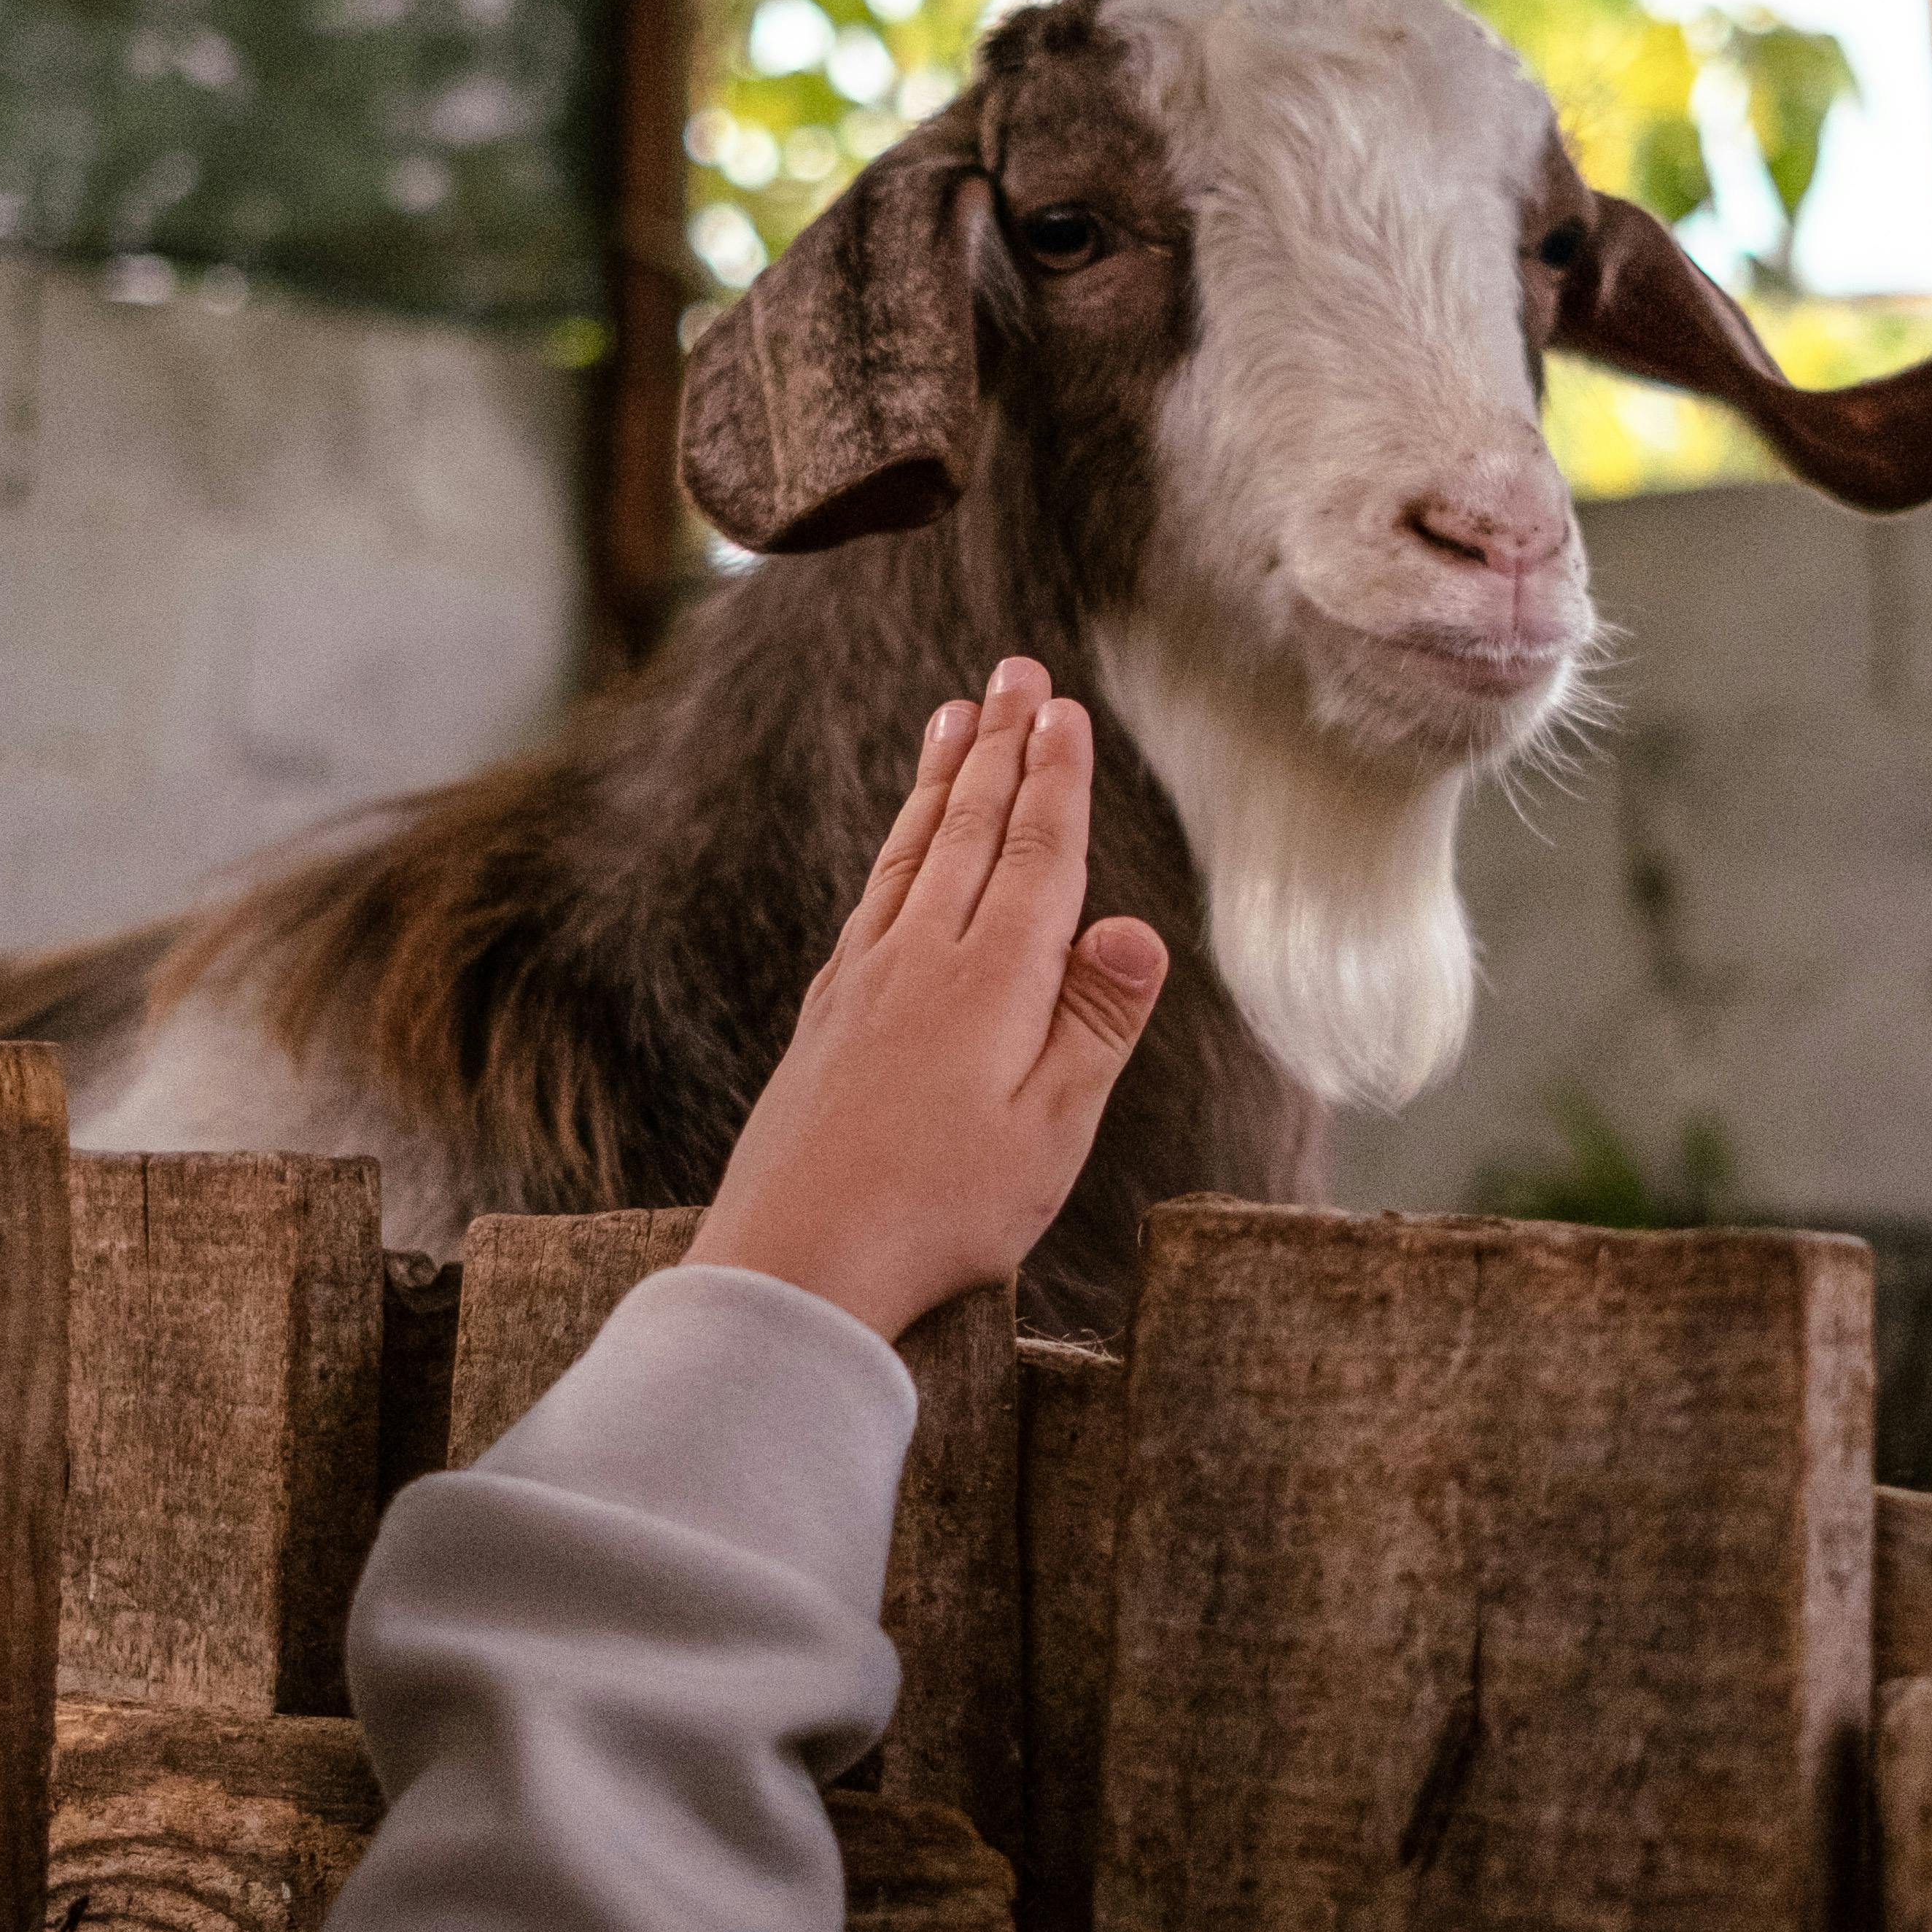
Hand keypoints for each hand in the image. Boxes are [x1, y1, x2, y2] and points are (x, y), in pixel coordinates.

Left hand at [687, 657, 1168, 1343]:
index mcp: (993, 982)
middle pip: (973, 829)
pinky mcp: (830, 1013)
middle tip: (1016, 669)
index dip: (1057, 777)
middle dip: (1002, 744)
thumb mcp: (1050, 1131)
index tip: (1064, 707)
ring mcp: (866, 981)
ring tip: (956, 714)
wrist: (796, 1262)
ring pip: (914, 851)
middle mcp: (923, 959)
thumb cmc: (941, 1212)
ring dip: (943, 778)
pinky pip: (874, 894)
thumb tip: (1135, 923)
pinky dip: (899, 843)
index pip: (1039, 854)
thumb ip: (1094, 1023)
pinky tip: (904, 841)